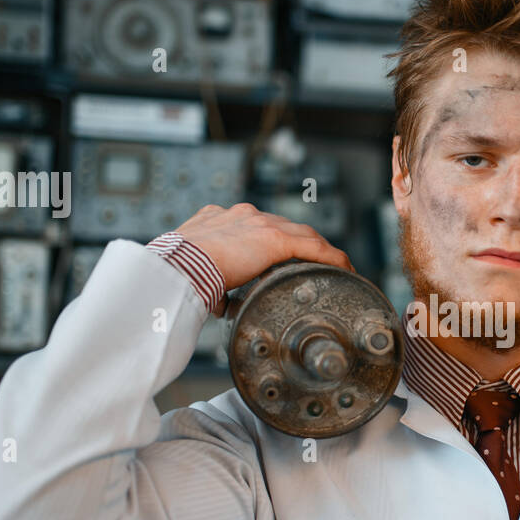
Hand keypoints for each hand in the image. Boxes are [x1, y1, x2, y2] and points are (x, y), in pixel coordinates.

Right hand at [175, 203, 353, 314]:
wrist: (175, 266)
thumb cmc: (175, 273)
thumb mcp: (194, 272)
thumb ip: (212, 283)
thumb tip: (218, 303)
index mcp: (219, 220)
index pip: (255, 228)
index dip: (272, 242)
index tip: (279, 257)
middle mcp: (241, 215)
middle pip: (284, 227)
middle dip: (300, 244)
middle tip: (315, 263)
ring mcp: (258, 223)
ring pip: (302, 234)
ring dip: (320, 251)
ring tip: (336, 267)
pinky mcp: (273, 237)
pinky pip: (312, 247)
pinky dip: (330, 258)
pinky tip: (344, 268)